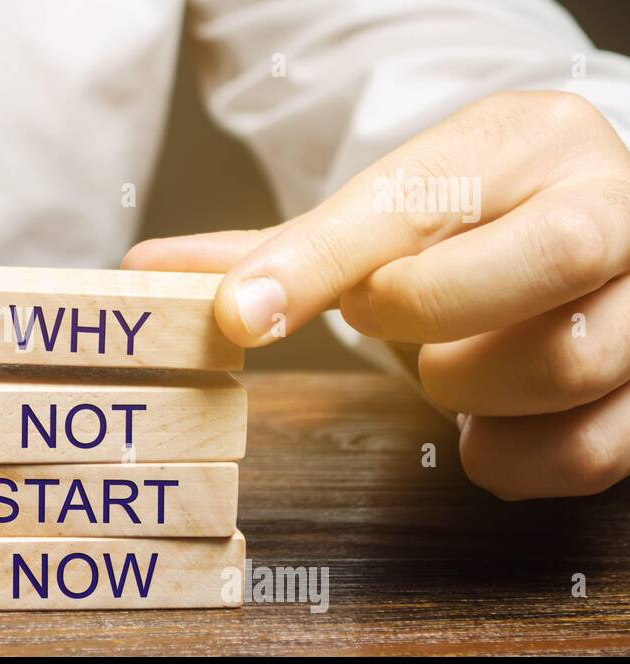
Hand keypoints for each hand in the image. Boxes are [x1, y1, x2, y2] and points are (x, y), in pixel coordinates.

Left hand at [124, 91, 629, 499]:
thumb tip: (144, 270)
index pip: (420, 198)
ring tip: (445, 367)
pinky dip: (510, 456)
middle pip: (549, 256)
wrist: (582, 231)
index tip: (239, 314)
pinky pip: (592, 449)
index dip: (319, 262)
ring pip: (572, 359)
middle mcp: (615, 206)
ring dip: (470, 387)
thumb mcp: (384, 215)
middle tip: (388, 324)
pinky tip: (478, 428)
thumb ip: (278, 250)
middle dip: (436, 311)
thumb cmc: (469, 228)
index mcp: (525, 144)